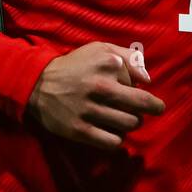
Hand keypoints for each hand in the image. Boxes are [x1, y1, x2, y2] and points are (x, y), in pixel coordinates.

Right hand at [26, 41, 165, 149]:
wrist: (37, 84)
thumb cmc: (75, 66)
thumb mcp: (100, 49)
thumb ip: (129, 57)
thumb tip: (148, 80)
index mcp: (108, 64)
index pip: (140, 82)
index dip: (141, 87)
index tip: (135, 88)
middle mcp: (100, 86)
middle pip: (141, 105)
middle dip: (153, 108)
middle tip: (154, 109)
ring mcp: (90, 110)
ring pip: (130, 124)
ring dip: (133, 123)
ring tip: (127, 119)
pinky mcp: (80, 130)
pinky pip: (113, 142)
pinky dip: (118, 139)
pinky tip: (113, 132)